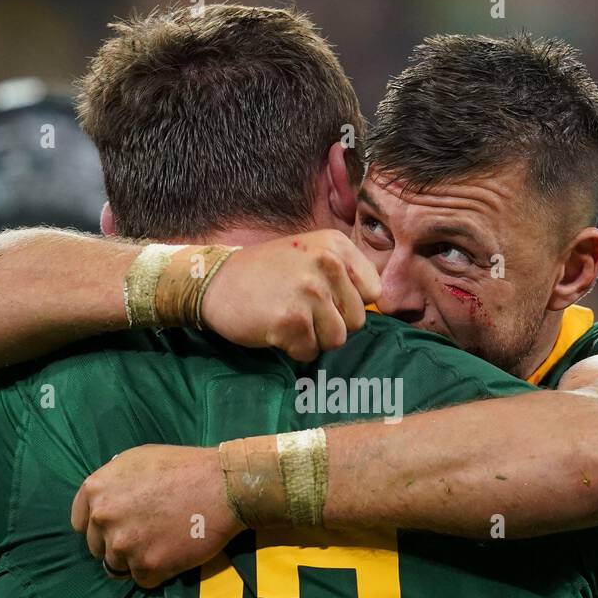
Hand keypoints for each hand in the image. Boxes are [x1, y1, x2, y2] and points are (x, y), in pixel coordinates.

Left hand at [71, 444, 242, 587]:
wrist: (222, 485)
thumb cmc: (183, 466)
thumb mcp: (136, 460)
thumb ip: (112, 482)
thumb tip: (103, 500)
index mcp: (96, 490)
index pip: (81, 524)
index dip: (101, 527)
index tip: (120, 526)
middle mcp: (102, 518)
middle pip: (98, 547)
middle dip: (118, 544)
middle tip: (146, 536)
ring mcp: (123, 544)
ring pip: (117, 566)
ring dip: (135, 560)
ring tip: (161, 545)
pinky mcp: (148, 566)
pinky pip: (143, 580)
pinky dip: (157, 572)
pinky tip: (173, 554)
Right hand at [201, 229, 379, 360]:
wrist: (214, 282)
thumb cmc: (266, 274)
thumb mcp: (310, 254)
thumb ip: (344, 273)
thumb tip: (383, 303)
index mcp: (336, 245)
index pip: (374, 291)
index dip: (350, 303)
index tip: (325, 300)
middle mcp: (327, 264)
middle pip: (356, 320)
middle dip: (331, 324)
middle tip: (301, 311)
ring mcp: (309, 292)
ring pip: (336, 339)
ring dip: (313, 339)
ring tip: (289, 320)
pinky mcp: (291, 320)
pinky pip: (310, 352)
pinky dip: (294, 349)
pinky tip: (276, 330)